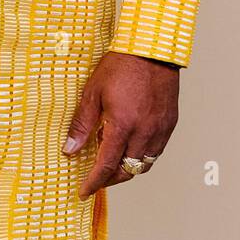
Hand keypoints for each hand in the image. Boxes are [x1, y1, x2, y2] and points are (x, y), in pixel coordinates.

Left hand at [62, 51, 178, 199]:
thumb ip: (82, 124)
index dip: (94, 182)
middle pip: (127, 171)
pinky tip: (131, 147)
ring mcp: (160, 129)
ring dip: (127, 169)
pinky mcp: (170, 124)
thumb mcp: (93, 92)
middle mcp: (144, 132)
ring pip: (144, 164)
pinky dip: (142, 156)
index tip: (84, 191)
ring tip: (112, 162)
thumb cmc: (121, 66)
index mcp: (123, 125)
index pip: (107, 166)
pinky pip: (156, 151)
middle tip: (96, 179)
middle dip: (110, 179)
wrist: (152, 49)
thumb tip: (70, 149)